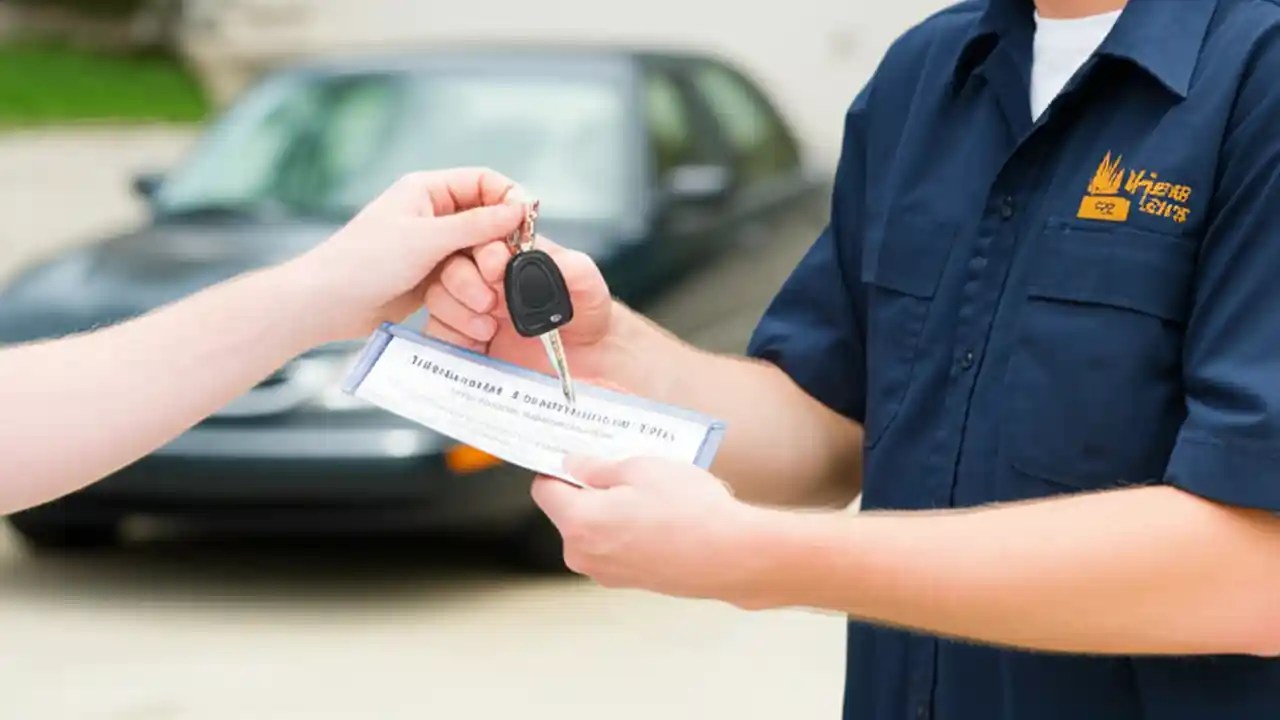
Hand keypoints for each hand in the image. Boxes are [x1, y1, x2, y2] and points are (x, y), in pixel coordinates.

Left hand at [286, 168, 526, 342]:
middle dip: (496, 247)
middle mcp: (434, 215)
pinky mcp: (434, 277)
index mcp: (427, 190)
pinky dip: (472, 292)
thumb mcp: (425, 240)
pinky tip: (473, 308)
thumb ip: (475, 225)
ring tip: (480, 296)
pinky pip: (467, 278)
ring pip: (480, 255)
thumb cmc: (364, 262)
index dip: (508, 198)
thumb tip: (519, 209)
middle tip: (498, 270)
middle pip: (487, 221)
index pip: (484, 181)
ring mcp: (434, 247)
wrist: (327, 304)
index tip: (526, 224)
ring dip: (483, 276)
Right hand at [422, 232, 620, 381]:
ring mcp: (472, 309)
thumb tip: (545, 258)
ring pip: (438, 295)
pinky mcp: (464, 340)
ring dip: (457, 309)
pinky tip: (479, 342)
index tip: (496, 266)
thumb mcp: (588, 286)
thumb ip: (571, 268)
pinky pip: (438, 331)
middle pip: (449, 264)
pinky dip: (452, 335)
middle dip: (464, 280)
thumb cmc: (585, 317)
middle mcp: (487, 280)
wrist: (587, 363)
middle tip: (489, 301)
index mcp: (512, 258)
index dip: (484, 250)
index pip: (481, 239)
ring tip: (488, 327)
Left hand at [532, 456, 768, 607]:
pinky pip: (613, 546)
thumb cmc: (689, 511)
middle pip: (567, 511)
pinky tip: (658, 516)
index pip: (544, 488)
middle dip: (588, 488)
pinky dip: (626, 529)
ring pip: (592, 529)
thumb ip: (597, 467)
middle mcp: (583, 555)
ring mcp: (605, 573)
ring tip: (649, 493)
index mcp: (578, 523)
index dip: (558, 467)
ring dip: (610, 509)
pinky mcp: (628, 582)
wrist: (731, 555)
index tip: (578, 454)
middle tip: (623, 468)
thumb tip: (574, 465)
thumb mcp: (640, 468)